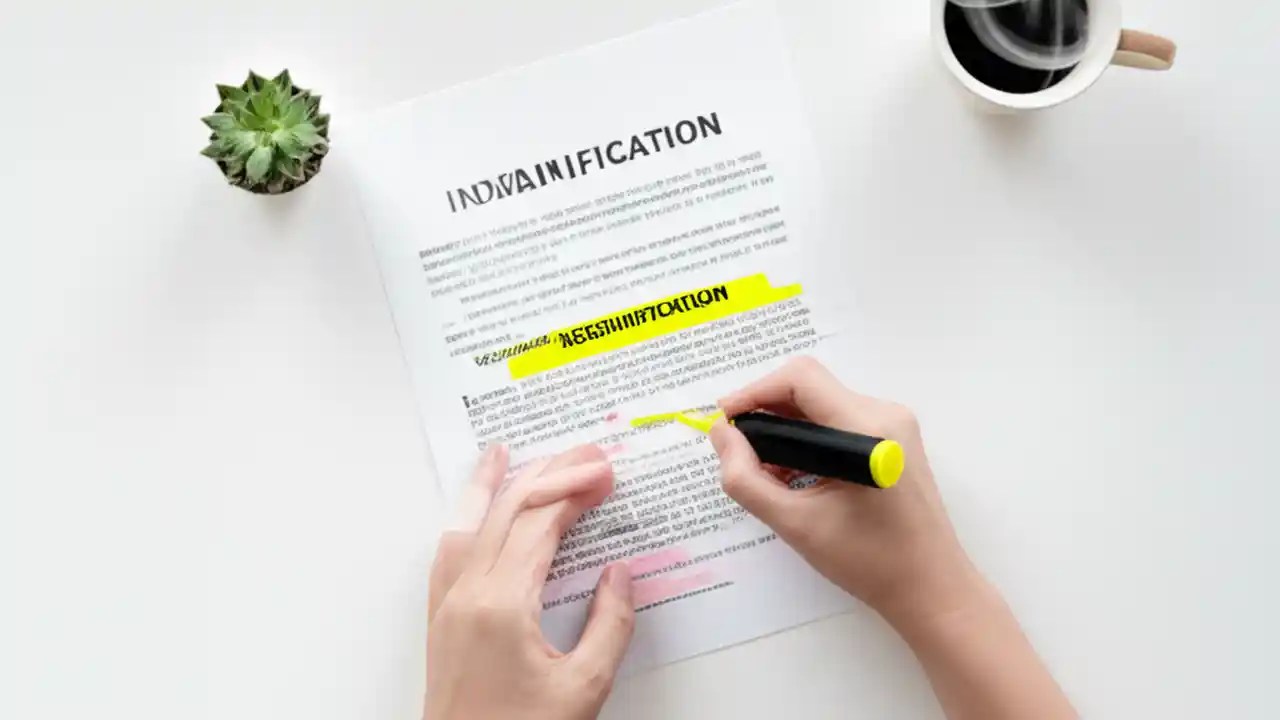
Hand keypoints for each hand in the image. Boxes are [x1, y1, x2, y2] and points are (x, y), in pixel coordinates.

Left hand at [424, 444, 634, 719]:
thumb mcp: (583, 689)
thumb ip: (609, 625)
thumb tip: (621, 575)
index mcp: (502, 605)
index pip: (540, 523)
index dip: (575, 490)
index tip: (606, 473)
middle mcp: (466, 595)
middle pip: (507, 512)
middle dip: (549, 474)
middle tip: (586, 454)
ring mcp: (447, 606)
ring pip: (469, 525)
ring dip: (495, 486)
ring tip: (506, 452)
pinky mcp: (441, 622)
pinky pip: (448, 553)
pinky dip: (464, 520)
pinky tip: (471, 511)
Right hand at [710, 358, 1076, 718]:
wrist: (932, 588)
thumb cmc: (868, 561)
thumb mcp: (795, 524)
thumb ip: (747, 479)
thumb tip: (720, 434)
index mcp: (866, 428)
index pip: (800, 378)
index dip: (753, 391)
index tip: (724, 421)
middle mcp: (885, 414)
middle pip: (810, 388)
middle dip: (766, 412)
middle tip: (736, 449)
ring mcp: (895, 425)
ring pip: (823, 404)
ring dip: (786, 428)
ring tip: (761, 469)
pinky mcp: (895, 440)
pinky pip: (840, 421)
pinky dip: (809, 438)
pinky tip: (792, 474)